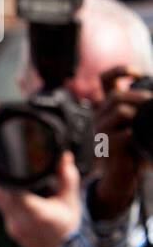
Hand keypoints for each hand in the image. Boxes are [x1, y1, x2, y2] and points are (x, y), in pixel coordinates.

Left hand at [0, 150, 81, 246]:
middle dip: (5, 180)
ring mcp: (12, 228)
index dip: (8, 175)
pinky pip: (4, 211)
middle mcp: (20, 221)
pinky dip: (9, 202)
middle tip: (13, 168)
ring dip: (5, 190)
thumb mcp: (71, 202)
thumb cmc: (71, 230)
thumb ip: (67, 178)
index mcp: (35, 213)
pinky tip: (21, 197)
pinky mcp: (11, 232)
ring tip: (18, 181)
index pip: (10, 189)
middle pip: (0, 193)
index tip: (12, 163)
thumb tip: (64, 155)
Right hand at [90, 65, 151, 219]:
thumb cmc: (133, 147)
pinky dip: (134, 136)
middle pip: (115, 95)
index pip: (105, 78)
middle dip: (139, 97)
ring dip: (139, 115)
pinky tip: (137, 140)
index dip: (120, 70)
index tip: (138, 73)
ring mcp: (101, 131)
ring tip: (147, 124)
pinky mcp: (106, 147)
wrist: (122, 175)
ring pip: (119, 111)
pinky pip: (123, 135)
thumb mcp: (136, 121)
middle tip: (152, 103)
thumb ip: (139, 107)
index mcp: (107, 106)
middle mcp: (100, 116)